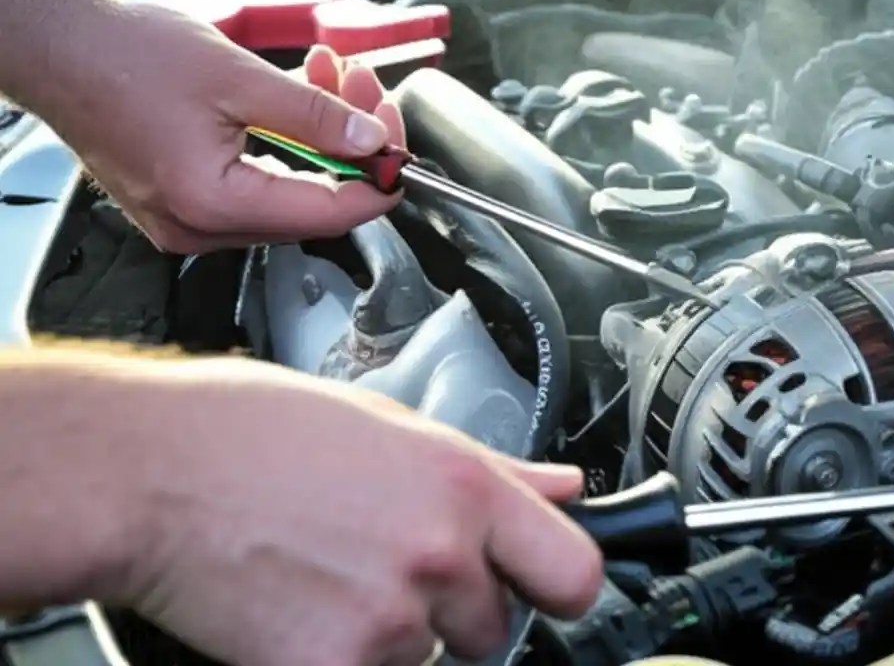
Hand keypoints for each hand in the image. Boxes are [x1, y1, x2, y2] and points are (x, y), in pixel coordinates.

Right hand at [38, 0, 402, 253]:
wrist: (59, 50)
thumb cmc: (124, 60)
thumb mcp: (238, 78)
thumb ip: (314, 116)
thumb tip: (369, 141)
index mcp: (215, 205)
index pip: (328, 215)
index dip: (376, 183)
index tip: (400, 153)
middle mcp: (200, 229)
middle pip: (311, 206)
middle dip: (349, 148)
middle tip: (363, 91)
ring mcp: (189, 222)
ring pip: (287, 195)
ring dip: (319, 141)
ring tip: (328, 82)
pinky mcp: (183, 205)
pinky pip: (255, 190)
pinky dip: (284, 150)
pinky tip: (293, 109)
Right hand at [108, 358, 602, 665]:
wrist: (146, 471)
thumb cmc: (253, 432)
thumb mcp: (390, 424)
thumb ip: (493, 468)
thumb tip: (564, 487)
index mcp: (464, 487)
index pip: (574, 573)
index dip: (558, 586)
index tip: (540, 587)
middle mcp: (440, 556)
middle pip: (496, 628)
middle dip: (453, 611)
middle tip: (383, 565)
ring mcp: (390, 621)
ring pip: (423, 659)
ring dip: (389, 634)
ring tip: (327, 572)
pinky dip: (335, 659)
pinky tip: (297, 608)